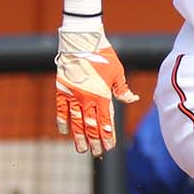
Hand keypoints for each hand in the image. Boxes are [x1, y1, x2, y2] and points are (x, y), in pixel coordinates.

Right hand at [55, 28, 137, 154]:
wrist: (82, 40)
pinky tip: (64, 131)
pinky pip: (61, 109)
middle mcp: (87, 98)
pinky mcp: (62, 89)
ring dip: (79, 137)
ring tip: (81, 150)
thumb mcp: (117, 71)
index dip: (108, 135)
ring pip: (76, 121)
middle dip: (95, 141)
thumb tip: (132, 99)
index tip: (109, 147)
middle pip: (91, 125)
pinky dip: (62, 120)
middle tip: (97, 153)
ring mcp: (73, 95)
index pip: (105, 121)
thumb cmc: (103, 55)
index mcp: (102, 95)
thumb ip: (122, 88)